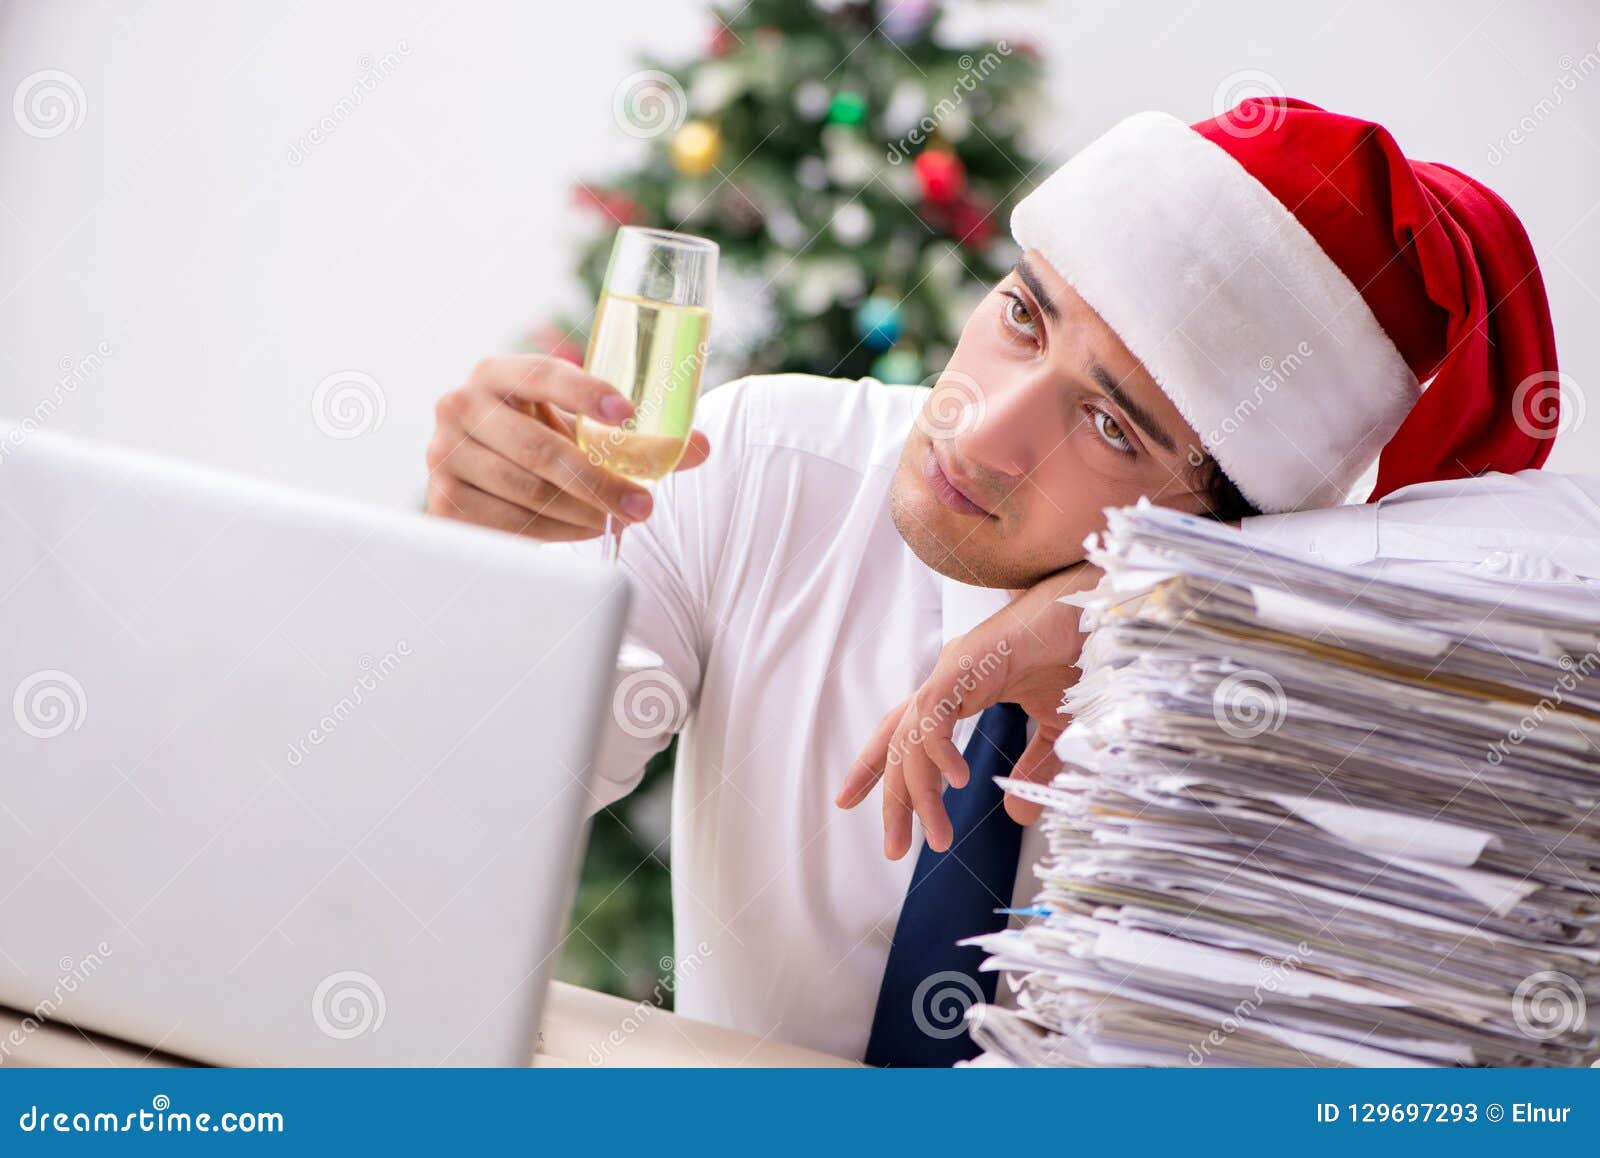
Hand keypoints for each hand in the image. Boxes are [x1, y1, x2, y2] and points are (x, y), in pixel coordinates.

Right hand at [425, 354, 710, 540]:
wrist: (478, 483)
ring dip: (582, 512)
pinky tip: (583, 531)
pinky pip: (511, 524)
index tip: (628, 412)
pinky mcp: (443, 502)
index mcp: (498, 373)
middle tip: (643, 506)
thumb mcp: (579, 432)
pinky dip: (556, 533)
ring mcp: (445, 455)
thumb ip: (635, 438)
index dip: (586, 392)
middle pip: (540, 448)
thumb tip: (700, 447)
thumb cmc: (540, 445)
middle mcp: (461, 406)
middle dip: (600, 481)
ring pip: (529, 492)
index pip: (544, 375)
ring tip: (614, 519)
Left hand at [835, 563, 1100, 858]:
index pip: (902, 733)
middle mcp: (945, 681)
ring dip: (920, 791)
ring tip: (936, 836)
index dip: (874, 767)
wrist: (1095, 610)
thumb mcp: (1054, 728)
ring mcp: (952, 670)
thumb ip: (1033, 769)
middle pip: (900, 744)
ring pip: (914, 738)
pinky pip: (936, 711)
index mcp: (957, 691)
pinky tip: (956, 781)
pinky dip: (939, 749)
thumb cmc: (1074, 655)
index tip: (847, 801)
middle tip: (894, 850)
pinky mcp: (967, 662)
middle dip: (893, 798)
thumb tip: (1015, 817)